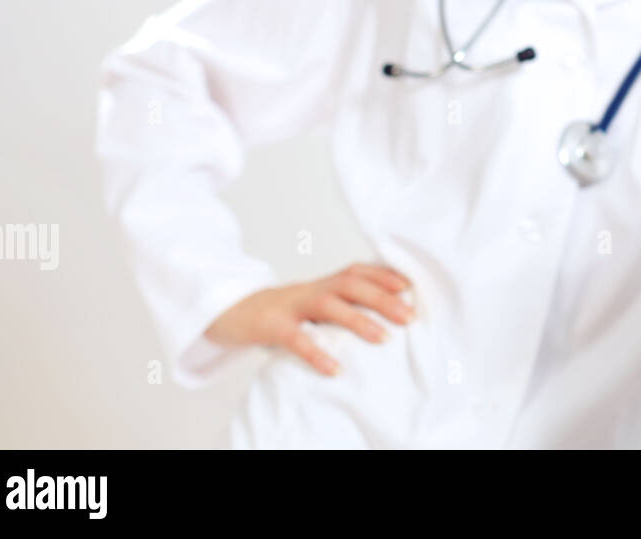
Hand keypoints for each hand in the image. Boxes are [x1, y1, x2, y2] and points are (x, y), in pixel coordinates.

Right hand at [204, 262, 416, 375]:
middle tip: (410, 316)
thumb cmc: (283, 312)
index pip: (357, 271)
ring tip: (384, 338)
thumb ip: (341, 305)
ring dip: (358, 320)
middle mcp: (310, 289)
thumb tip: (384, 317)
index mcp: (323, 284)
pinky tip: (335, 369)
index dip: (384, 275)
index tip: (410, 286)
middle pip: (350, 285)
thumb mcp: (313, 303)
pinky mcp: (271, 326)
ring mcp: (290, 305)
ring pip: (327, 305)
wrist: (230, 311)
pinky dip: (316, 352)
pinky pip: (295, 338)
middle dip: (382, 298)